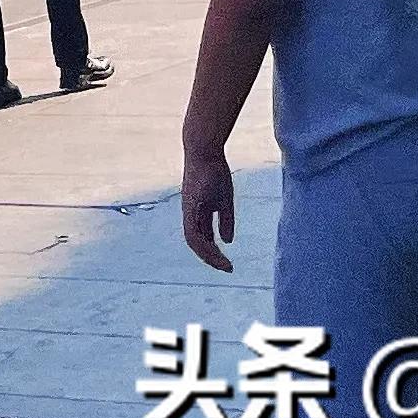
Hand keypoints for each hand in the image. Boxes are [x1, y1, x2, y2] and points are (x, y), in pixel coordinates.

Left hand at [180, 145, 236, 272]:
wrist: (205, 149)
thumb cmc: (214, 171)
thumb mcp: (224, 199)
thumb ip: (225, 219)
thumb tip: (227, 241)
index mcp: (196, 212)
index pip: (201, 238)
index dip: (212, 252)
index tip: (227, 262)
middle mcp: (190, 213)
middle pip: (197, 242)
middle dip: (211, 257)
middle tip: (227, 268)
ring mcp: (189, 208)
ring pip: (194, 240)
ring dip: (209, 255)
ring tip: (224, 265)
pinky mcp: (190, 203)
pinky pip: (193, 230)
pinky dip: (204, 243)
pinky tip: (217, 249)